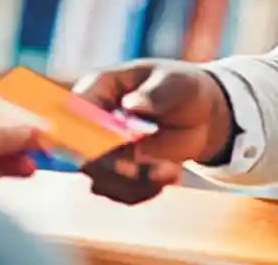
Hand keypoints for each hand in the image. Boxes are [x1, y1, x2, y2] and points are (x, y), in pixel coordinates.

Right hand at [74, 61, 233, 203]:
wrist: (200, 113)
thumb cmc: (181, 87)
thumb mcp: (175, 84)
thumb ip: (154, 94)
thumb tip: (132, 105)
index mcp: (98, 88)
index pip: (76, 112)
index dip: (88, 131)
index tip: (121, 142)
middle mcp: (92, 122)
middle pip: (84, 154)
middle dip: (116, 166)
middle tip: (149, 168)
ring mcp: (103, 151)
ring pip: (102, 179)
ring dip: (137, 182)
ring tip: (171, 170)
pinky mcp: (117, 174)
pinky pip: (122, 193)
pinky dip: (146, 190)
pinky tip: (171, 174)